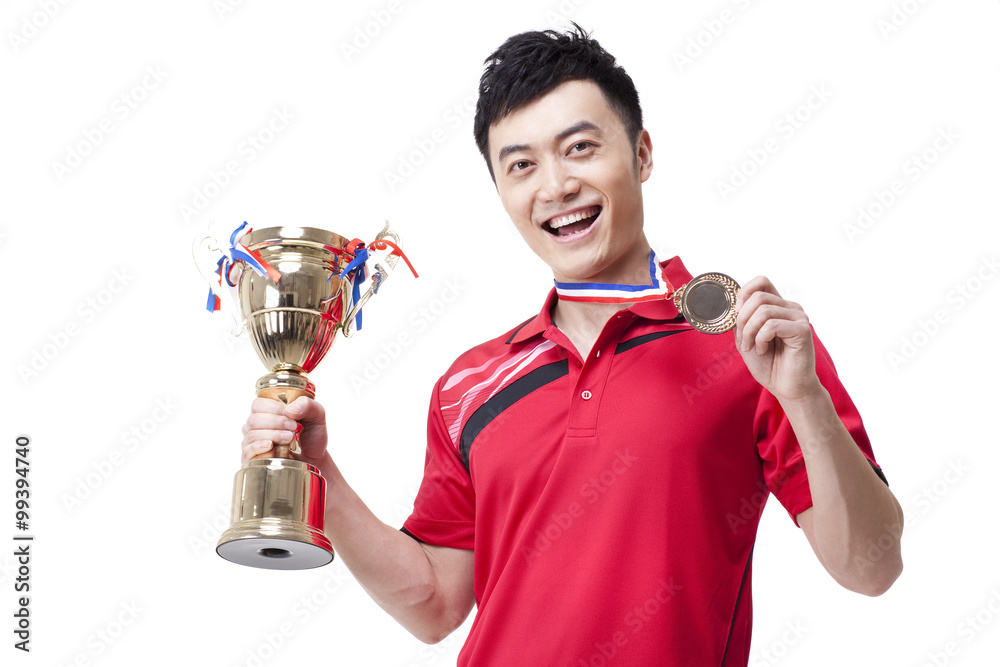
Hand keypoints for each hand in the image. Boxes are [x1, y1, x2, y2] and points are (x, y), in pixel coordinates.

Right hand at [240, 396, 329, 465]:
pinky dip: (259, 447)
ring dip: (273, 435)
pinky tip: (271, 446)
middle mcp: (256, 426)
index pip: (258, 404)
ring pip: (252, 434)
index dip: (273, 408)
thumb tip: (289, 410)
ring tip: (289, 438)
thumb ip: (307, 405)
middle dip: (275, 422)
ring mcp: (252, 442)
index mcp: (267, 411)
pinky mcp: (252, 458)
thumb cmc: (312, 436)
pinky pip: (248, 451)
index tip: (289, 414)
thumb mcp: (317, 416)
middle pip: (254, 419)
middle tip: (293, 428)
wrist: (315, 459)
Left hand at [733, 276, 821, 402]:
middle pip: (758, 296)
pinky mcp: (803, 330)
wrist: (787, 387)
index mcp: (778, 307)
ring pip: (764, 311)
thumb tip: (732, 305)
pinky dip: (761, 339)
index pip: (761, 282)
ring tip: (753, 347)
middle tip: (743, 339)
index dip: (744, 292)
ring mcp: (799, 318)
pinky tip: (763, 350)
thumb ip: (740, 321)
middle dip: (742, 319)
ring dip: (750, 332)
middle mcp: (791, 308)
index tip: (736, 314)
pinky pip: (772, 325)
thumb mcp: (746, 339)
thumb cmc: (769, 364)